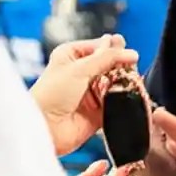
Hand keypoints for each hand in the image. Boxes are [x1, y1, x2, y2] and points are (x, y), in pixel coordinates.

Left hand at [32, 35, 139, 155]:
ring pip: (115, 84)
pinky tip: (130, 96)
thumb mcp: (79, 68)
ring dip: (124, 83)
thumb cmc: (50, 95)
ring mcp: (90, 93)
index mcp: (71, 56)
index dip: (114, 48)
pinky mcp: (97, 113)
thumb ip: (107, 58)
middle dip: (121, 66)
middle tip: (131, 66)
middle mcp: (81, 73)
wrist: (43, 128)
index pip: (100, 47)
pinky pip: (116, 103)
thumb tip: (129, 52)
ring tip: (131, 81)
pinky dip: (124, 100)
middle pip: (110, 65)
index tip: (127, 51)